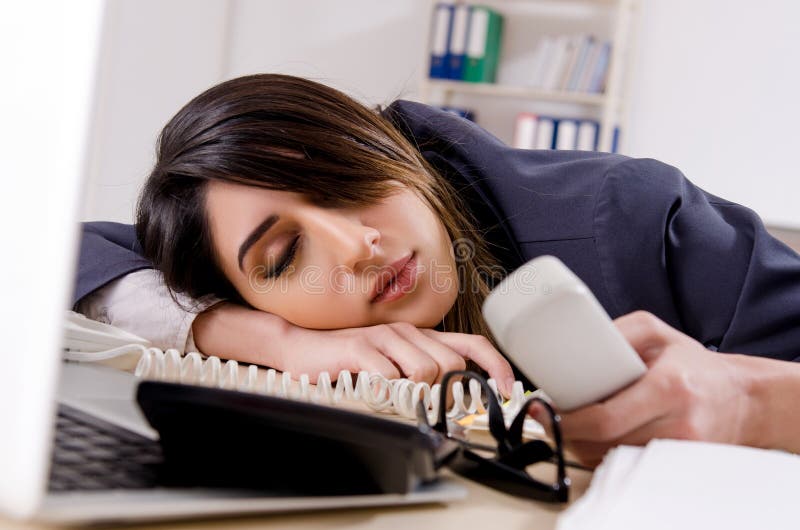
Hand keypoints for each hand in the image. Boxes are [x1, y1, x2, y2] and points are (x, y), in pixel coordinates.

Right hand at [279, 322, 515, 395]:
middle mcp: (407, 332)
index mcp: (420, 337)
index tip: (507, 391)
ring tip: (397, 400)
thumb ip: (422, 380)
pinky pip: (391, 376)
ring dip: (417, 395)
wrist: (302, 348)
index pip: (472, 345)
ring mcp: (384, 338)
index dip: (496, 366)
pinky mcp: (361, 349)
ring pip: (426, 371)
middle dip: (448, 395)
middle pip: (452, 364)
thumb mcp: (393, 368)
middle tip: (428, 409)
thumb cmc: (349, 362)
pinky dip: (388, 393)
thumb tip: (453, 406)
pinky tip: (375, 393)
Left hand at [528, 311, 754, 466]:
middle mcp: (677, 422)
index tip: (545, 412)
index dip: (569, 421)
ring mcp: (680, 449)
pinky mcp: (679, 464)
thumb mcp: (659, 334)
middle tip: (549, 419)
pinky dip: (606, 454)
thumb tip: (584, 342)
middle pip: (604, 443)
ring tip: (571, 426)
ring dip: (583, 446)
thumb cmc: (696, 366)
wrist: (743, 400)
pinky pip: (629, 465)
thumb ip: (622, 331)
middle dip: (569, 434)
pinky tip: (598, 438)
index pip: (606, 418)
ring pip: (613, 458)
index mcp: (668, 386)